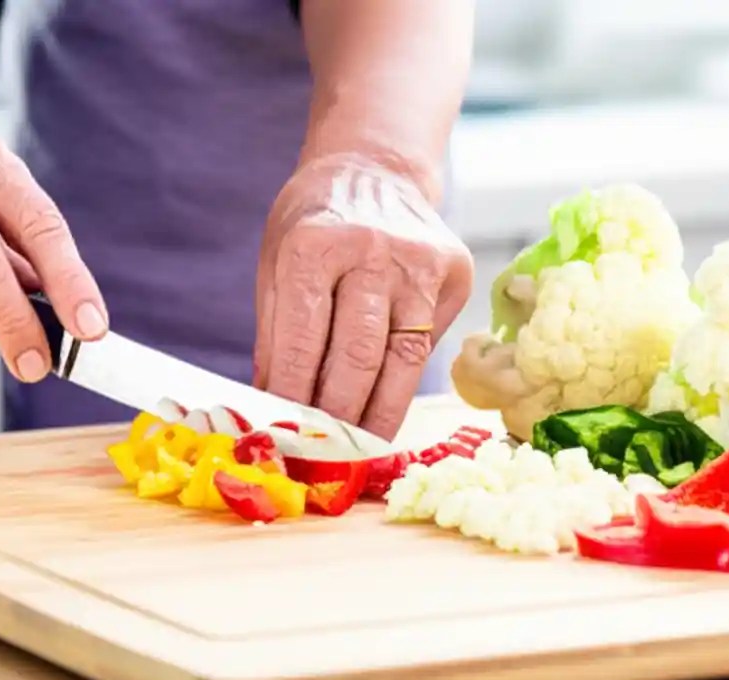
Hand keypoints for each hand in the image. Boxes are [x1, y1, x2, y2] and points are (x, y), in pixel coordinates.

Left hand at [254, 153, 473, 439]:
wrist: (375, 171)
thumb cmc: (314, 226)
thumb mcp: (274, 266)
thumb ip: (276, 338)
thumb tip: (274, 411)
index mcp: (314, 246)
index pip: (304, 345)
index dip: (294, 402)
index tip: (286, 442)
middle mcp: (372, 251)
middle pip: (358, 359)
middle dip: (339, 419)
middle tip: (324, 458)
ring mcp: (420, 263)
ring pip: (404, 362)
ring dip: (379, 416)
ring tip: (359, 449)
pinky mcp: (454, 274)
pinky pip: (428, 346)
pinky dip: (403, 384)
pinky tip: (384, 409)